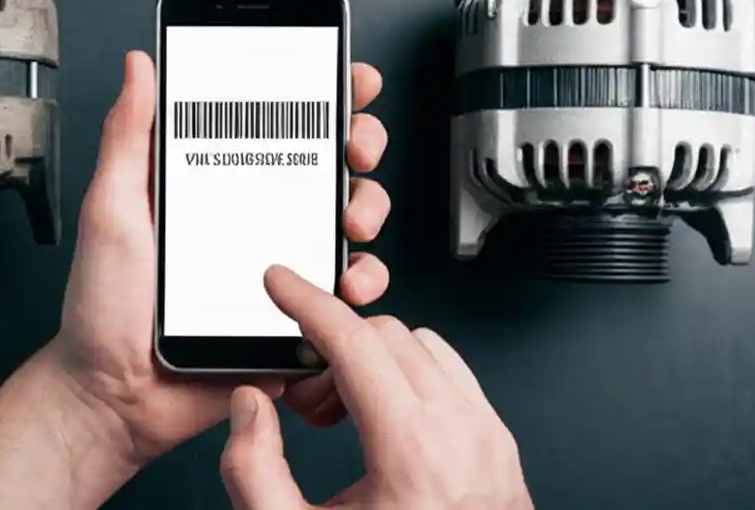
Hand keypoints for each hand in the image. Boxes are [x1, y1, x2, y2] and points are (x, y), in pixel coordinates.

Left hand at [48, 52, 392, 464]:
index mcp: (216, 182)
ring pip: (351, 220)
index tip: (343, 77)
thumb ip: (129, 136)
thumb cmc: (103, 307)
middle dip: (360, 142)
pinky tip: (343, 283)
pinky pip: (346, 291)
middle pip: (330, 161)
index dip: (320, 92)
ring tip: (349, 221)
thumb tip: (140, 65)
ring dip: (369, 207)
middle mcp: (255, 216)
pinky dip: (362, 281)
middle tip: (353, 147)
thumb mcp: (113, 209)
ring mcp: (281, 264)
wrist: (115, 396)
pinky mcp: (296, 314)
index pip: (276, 122)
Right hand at [219, 266, 532, 509]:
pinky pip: (454, 380)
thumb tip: (251, 407)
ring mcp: (491, 441)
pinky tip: (382, 426)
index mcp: (414, 453)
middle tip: (301, 397)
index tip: (280, 282)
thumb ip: (255, 472)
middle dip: (333, 350)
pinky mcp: (503, 452)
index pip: (354, 341)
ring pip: (426, 349)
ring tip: (341, 417)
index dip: (306, 302)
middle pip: (387, 337)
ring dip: (374, 363)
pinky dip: (411, 381)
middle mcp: (464, 436)